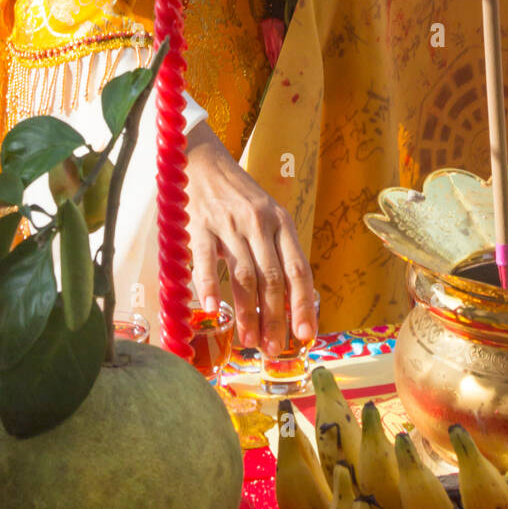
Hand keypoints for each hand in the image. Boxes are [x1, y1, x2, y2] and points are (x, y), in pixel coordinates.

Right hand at [184, 120, 316, 355]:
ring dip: (248, 314)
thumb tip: (289, 299)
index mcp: (282, 222)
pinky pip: (208, 260)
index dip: (303, 305)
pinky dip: (210, 286)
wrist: (203, 160)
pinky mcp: (201, 224)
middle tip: (274, 349)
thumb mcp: (267, 216)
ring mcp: (230, 223)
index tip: (306, 335)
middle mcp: (260, 223)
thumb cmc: (238, 195)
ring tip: (250, 341)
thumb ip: (277, 250)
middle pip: (274, 279)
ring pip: (245, 276)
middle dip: (276, 319)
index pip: (299, 270)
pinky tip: (211, 309)